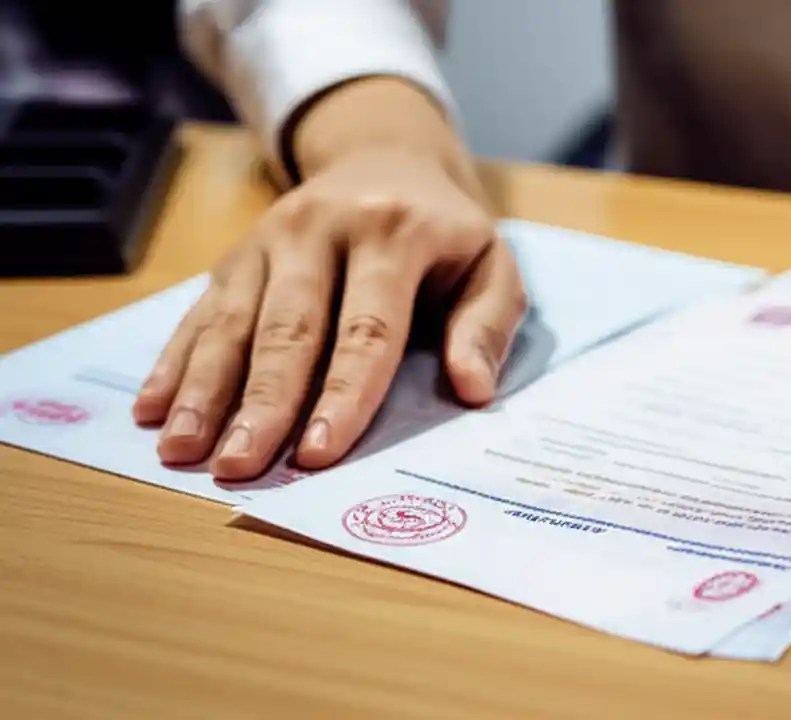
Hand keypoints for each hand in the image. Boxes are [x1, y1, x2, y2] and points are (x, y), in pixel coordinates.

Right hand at [131, 144, 524, 478]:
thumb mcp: (491, 265)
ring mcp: (268, 240)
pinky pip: (200, 313)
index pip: (367, 328)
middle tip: (238, 466)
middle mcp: (321, 230)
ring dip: (204, 390)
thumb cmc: (445, 235)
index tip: (319, 453)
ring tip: (182, 451)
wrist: (385, 159)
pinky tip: (152, 409)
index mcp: (394, 235)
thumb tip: (472, 389)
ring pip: (233, 322)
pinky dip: (174, 362)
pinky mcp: (235, 256)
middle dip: (261, 404)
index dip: (343, 394)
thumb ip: (487, 326)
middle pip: (288, 329)